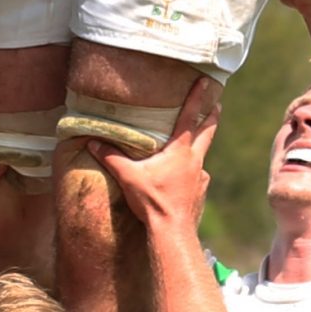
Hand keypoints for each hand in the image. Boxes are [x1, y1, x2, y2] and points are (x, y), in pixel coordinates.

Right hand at [97, 81, 221, 232]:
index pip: (190, 117)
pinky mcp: (201, 191)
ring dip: (199, 146)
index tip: (206, 81)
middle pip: (207, 132)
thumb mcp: (128, 177)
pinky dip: (192, 173)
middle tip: (217, 103)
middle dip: (212, 116)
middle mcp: (194, 160)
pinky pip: (198, 177)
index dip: (197, 97)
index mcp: (179, 151)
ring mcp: (201, 176)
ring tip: (192, 145)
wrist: (172, 230)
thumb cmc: (152, 201)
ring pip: (202, 155)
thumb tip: (93, 142)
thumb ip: (111, 157)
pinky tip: (184, 180)